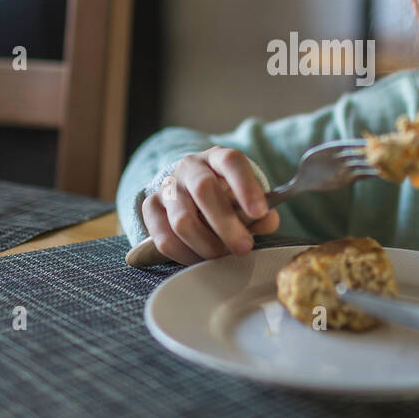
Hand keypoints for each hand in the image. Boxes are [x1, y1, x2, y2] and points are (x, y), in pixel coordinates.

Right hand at [140, 147, 280, 265]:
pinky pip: (164, 238)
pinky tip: (200, 259)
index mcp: (218, 158)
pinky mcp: (150, 207)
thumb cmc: (225, 197)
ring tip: (222, 254)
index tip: (260, 212)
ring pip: (182, 219)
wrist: (189, 193)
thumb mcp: (245, 198)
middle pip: (203, 190)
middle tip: (244, 247)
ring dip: (206, 245)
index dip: (246, 186)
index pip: (231, 162)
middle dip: (226, 225)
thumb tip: (268, 220)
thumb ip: (259, 210)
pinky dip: (185, 255)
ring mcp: (167, 186)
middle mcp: (190, 167)